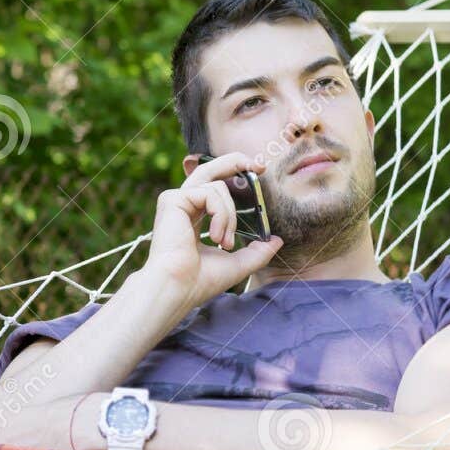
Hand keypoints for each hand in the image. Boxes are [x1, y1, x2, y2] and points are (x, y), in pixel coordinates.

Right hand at [138, 152, 282, 309]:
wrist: (179, 288)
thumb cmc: (200, 281)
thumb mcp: (238, 263)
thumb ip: (257, 251)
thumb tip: (277, 240)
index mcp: (194, 216)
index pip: (215, 186)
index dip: (234, 174)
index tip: (258, 172)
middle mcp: (183, 205)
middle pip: (210, 168)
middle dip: (236, 161)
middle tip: (260, 166)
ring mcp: (176, 200)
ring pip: (218, 186)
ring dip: (230, 216)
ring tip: (224, 242)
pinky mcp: (172, 199)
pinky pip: (211, 193)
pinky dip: (221, 215)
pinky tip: (215, 237)